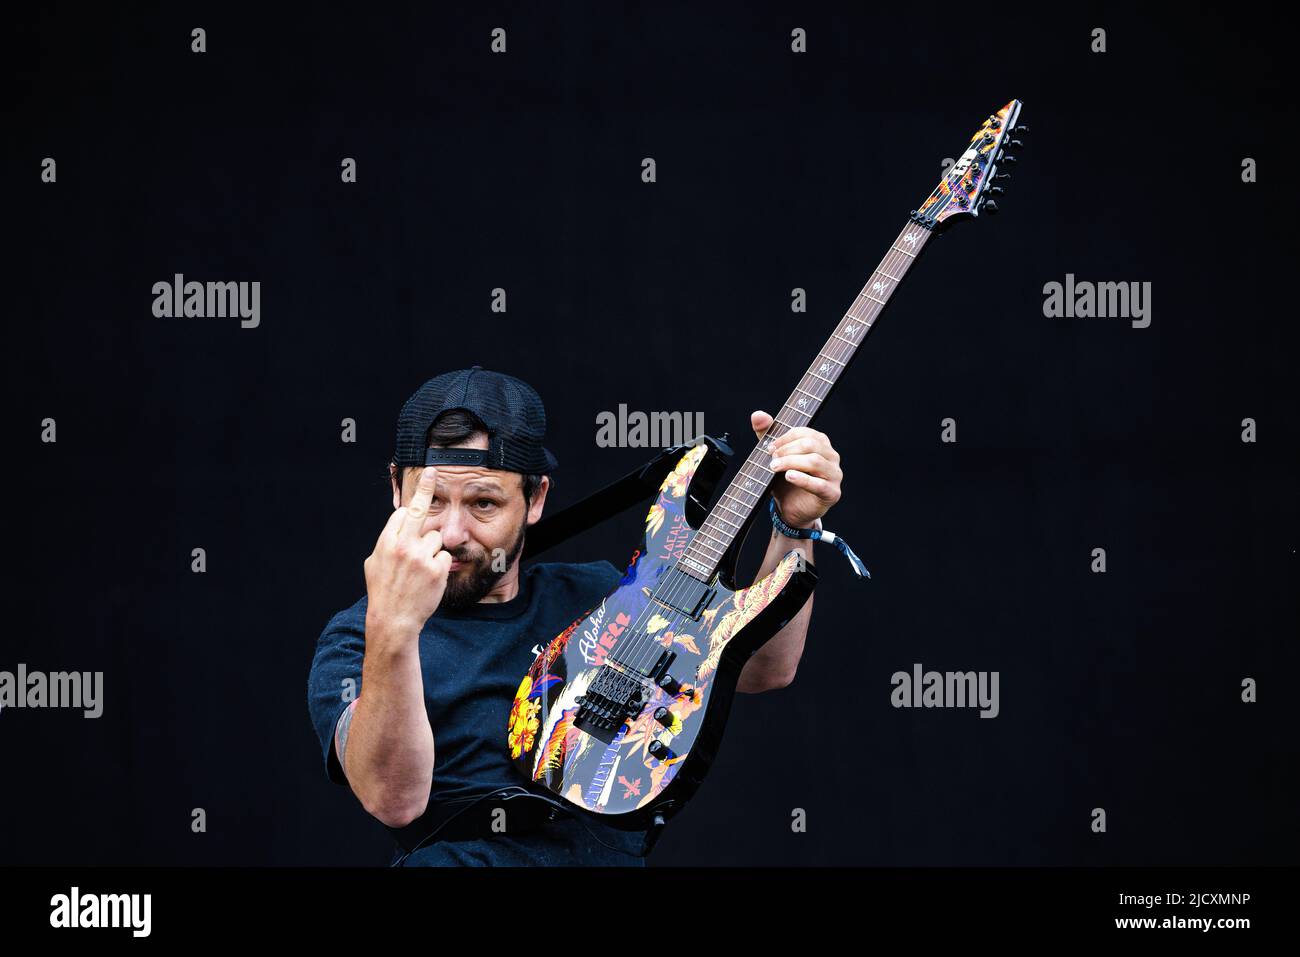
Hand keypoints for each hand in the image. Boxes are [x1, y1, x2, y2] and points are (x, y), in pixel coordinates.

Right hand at [363, 466, 453, 634]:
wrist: (394, 620)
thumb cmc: (383, 591)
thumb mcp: (374, 563)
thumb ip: (387, 541)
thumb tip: (398, 523)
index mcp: (386, 542)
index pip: (403, 513)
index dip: (411, 511)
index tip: (422, 485)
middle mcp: (404, 546)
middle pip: (420, 510)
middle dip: (426, 488)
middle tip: (433, 471)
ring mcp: (422, 557)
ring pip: (437, 537)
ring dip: (432, 549)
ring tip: (421, 569)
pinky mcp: (438, 569)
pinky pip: (445, 556)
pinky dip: (440, 564)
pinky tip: (429, 578)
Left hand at [751, 410, 842, 528]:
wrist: (791, 509)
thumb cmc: (786, 480)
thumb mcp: (775, 456)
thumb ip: (766, 435)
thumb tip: (758, 414)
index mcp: (821, 443)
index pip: (804, 432)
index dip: (784, 438)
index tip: (768, 447)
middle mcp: (831, 456)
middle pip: (810, 445)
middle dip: (787, 450)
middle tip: (771, 459)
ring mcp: (834, 474)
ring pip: (815, 461)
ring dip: (791, 462)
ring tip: (775, 468)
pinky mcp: (832, 493)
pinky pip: (819, 484)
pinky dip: (802, 479)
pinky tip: (789, 476)